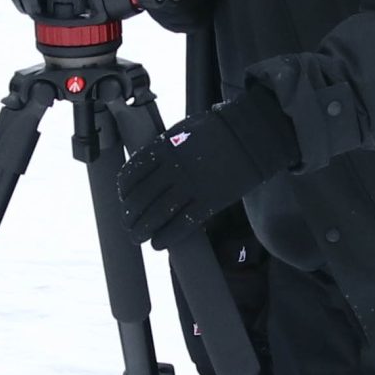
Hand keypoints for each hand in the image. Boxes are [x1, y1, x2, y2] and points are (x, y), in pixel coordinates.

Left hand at [116, 88, 299, 248]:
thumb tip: (147, 167)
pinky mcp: (210, 200)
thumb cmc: (217, 130)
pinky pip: (183, 224)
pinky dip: (167, 236)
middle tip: (128, 226)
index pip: (133, 175)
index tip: (124, 200)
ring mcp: (191, 185)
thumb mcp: (182, 130)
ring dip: (144, 229)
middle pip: (141, 198)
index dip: (124, 192)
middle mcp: (173, 168)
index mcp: (164, 148)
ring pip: (158, 214)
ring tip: (138, 238)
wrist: (251, 135)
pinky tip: (160, 243)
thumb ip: (163, 148)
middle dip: (130, 216)